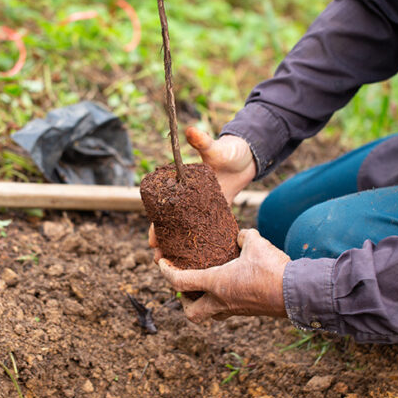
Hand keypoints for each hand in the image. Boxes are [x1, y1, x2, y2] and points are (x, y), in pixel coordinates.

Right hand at [149, 127, 255, 260]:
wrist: (246, 157)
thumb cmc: (228, 151)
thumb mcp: (214, 149)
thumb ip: (203, 141)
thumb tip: (190, 130)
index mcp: (181, 187)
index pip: (163, 210)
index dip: (156, 225)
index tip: (152, 241)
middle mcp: (188, 201)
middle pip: (172, 226)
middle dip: (164, 243)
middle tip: (159, 260)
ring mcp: (202, 210)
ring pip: (186, 232)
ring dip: (179, 248)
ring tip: (176, 267)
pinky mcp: (216, 214)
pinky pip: (205, 232)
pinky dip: (200, 245)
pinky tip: (199, 260)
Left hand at [158, 229, 289, 322]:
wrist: (297, 292)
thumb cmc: (273, 268)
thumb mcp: (256, 243)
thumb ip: (243, 237)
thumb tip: (240, 236)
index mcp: (216, 283)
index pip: (180, 282)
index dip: (166, 272)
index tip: (161, 263)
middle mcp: (222, 301)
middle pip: (192, 313)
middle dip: (184, 302)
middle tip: (185, 288)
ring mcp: (236, 310)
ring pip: (210, 315)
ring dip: (203, 304)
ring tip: (206, 288)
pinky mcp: (249, 312)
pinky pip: (228, 311)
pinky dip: (222, 301)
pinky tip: (231, 286)